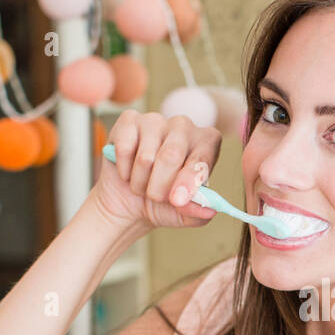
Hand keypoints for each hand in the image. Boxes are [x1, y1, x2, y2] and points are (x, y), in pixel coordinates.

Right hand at [91, 110, 221, 230]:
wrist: (130, 201)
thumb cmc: (163, 203)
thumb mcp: (183, 214)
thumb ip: (198, 213)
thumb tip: (209, 211)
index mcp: (206, 142)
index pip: (203, 155)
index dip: (190, 179)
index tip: (177, 200)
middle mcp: (183, 126)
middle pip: (171, 155)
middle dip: (160, 186)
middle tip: (155, 198)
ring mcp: (156, 120)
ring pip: (146, 157)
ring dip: (140, 182)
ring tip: (142, 185)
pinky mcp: (129, 119)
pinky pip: (125, 148)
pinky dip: (124, 170)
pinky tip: (128, 172)